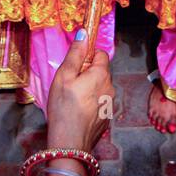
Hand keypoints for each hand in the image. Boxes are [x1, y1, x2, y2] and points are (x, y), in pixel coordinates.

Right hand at [45, 37, 114, 153]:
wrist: (69, 143)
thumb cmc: (64, 108)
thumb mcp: (64, 76)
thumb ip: (75, 53)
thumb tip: (84, 32)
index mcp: (102, 74)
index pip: (101, 54)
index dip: (87, 57)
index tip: (74, 67)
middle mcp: (111, 87)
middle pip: (101, 70)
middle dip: (87, 73)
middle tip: (69, 84)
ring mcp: (110, 103)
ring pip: (100, 87)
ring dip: (89, 88)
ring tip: (72, 99)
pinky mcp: (106, 117)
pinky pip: (99, 101)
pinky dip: (90, 102)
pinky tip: (77, 111)